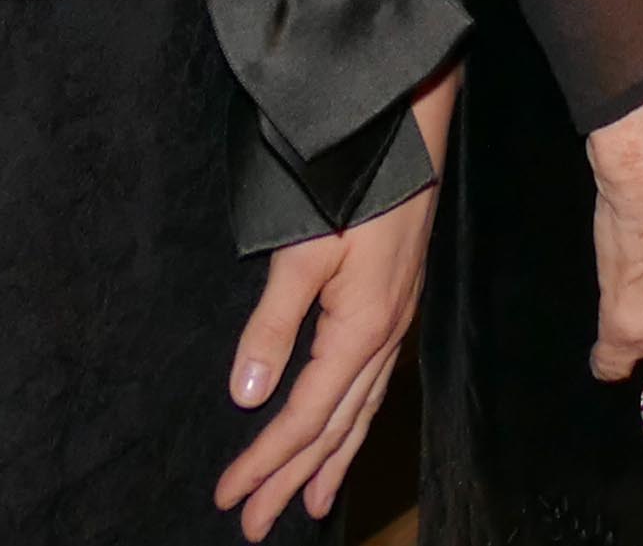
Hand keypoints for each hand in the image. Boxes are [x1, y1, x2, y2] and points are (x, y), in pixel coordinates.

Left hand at [214, 184, 435, 538]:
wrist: (411, 136)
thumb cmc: (355, 187)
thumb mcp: (302, 254)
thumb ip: (272, 327)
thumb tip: (246, 397)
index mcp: (360, 331)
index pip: (305, 417)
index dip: (266, 460)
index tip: (230, 497)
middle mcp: (384, 338)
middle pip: (334, 427)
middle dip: (295, 478)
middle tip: (257, 525)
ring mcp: (396, 322)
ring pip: (359, 411)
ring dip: (329, 459)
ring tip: (312, 502)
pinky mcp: (396, 305)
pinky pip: (372, 386)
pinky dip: (353, 422)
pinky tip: (346, 430)